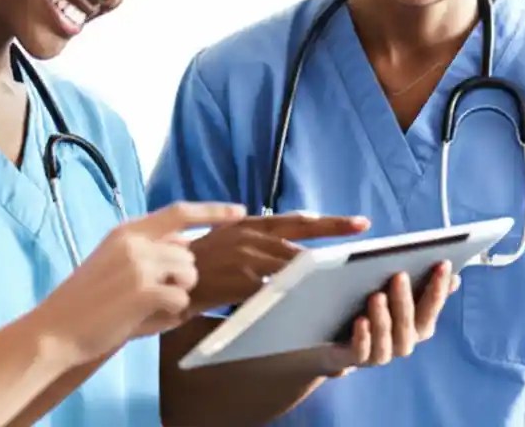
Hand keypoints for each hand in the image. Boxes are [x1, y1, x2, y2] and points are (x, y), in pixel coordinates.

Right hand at [38, 201, 246, 365]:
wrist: (56, 329)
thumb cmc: (86, 302)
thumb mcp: (113, 262)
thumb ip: (148, 251)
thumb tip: (185, 248)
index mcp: (126, 231)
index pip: (179, 211)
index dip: (213, 211)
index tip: (239, 212)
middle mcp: (134, 241)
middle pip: (188, 254)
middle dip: (182, 277)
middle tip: (153, 298)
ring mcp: (139, 264)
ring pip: (188, 275)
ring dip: (177, 295)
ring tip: (146, 308)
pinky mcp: (143, 291)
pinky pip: (181, 300)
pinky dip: (170, 314)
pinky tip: (144, 319)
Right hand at [188, 212, 370, 311]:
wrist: (160, 281)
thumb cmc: (193, 268)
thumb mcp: (221, 243)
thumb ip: (252, 242)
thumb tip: (290, 251)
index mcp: (246, 225)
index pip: (296, 221)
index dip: (330, 223)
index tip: (359, 223)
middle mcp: (248, 235)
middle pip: (302, 241)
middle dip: (335, 242)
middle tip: (363, 242)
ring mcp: (245, 257)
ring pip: (294, 265)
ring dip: (319, 274)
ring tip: (345, 280)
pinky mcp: (240, 280)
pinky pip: (277, 289)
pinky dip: (296, 295)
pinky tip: (314, 303)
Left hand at [316, 261, 460, 377]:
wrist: (337, 345)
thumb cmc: (372, 312)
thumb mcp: (396, 298)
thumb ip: (422, 287)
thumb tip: (455, 277)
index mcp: (418, 327)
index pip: (432, 307)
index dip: (439, 287)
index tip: (442, 263)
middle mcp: (403, 343)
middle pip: (409, 324)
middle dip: (405, 299)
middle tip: (400, 275)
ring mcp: (381, 354)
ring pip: (386, 339)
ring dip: (383, 318)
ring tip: (377, 296)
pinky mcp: (356, 359)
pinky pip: (362, 352)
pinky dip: (363, 337)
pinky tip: (360, 321)